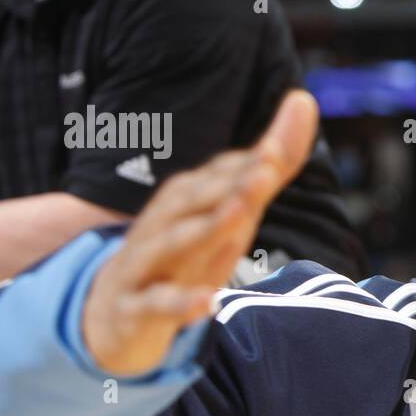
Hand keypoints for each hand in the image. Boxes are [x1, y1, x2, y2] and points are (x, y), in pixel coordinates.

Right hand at [81, 90, 318, 375]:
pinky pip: (155, 304)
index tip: (279, 150)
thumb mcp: (230, 214)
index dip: (250, 166)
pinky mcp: (133, 309)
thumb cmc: (184, 255)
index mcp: (186, 201)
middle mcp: (163, 224)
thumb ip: (268, 166)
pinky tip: (207, 301)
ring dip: (205, 228)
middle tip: (269, 167)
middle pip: (195, 201)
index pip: (220, 177)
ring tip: (242, 215)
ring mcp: (144, 265)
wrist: (110, 317)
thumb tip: (305, 98)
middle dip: (231, 185)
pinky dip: (179, 303)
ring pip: (173, 243)